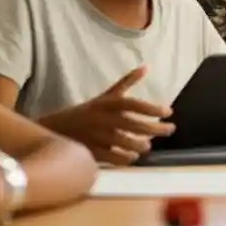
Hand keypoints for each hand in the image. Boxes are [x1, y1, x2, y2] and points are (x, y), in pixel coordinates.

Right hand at [39, 67, 173, 165]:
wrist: (55, 129)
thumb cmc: (87, 112)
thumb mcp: (106, 96)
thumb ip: (127, 82)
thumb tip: (146, 67)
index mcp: (107, 103)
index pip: (134, 104)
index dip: (152, 108)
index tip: (169, 112)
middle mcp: (103, 118)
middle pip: (135, 125)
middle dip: (156, 129)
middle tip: (170, 129)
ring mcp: (97, 136)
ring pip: (127, 143)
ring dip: (142, 145)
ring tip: (148, 145)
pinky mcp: (92, 152)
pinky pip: (115, 158)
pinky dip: (127, 158)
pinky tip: (132, 156)